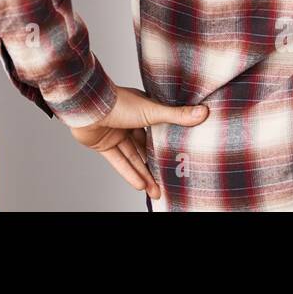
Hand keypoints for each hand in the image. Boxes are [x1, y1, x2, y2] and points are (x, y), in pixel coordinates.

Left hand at [69, 87, 208, 198]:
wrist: (88, 106)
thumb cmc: (119, 102)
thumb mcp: (153, 110)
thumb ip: (177, 116)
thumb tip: (203, 112)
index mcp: (141, 110)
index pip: (157, 129)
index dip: (166, 143)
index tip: (178, 156)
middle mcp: (128, 122)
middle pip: (144, 147)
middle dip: (155, 164)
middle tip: (167, 180)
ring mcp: (115, 134)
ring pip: (133, 157)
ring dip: (144, 174)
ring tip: (157, 191)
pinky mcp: (103, 145)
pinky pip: (118, 162)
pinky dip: (128, 173)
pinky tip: (140, 185)